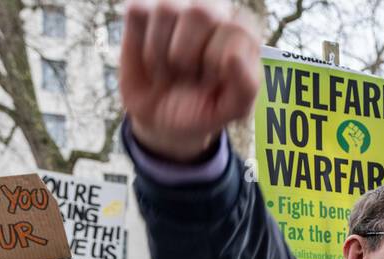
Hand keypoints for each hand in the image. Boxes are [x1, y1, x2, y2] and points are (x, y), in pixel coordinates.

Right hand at [120, 1, 260, 161]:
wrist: (161, 122)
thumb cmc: (202, 111)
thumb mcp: (231, 109)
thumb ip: (245, 87)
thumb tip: (233, 57)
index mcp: (241, 33)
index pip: (237, 29)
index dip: (220, 61)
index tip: (214, 81)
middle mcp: (213, 12)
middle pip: (201, 12)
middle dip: (190, 56)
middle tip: (190, 77)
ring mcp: (177, 8)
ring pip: (167, 10)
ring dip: (162, 55)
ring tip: (170, 72)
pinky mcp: (143, 11)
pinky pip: (138, 13)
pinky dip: (141, 46)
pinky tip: (150, 61)